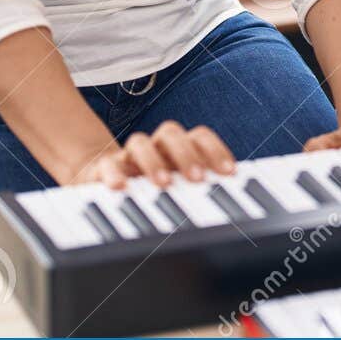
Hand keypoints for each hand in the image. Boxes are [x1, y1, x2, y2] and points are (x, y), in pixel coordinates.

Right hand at [69, 121, 235, 189]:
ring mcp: (130, 156)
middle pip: (172, 134)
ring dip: (153, 161)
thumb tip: (236, 205)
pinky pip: (107, 164)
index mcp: (178, 148)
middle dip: (187, 155)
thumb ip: (201, 192)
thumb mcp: (179, 190)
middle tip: (197, 179)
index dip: (216, 150)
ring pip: (140, 143)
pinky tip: (120, 187)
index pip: (199, 136)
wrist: (107, 184)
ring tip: (162, 183)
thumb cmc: (152, 188)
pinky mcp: (103, 168)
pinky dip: (114, 173)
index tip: (229, 173)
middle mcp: (156, 147)